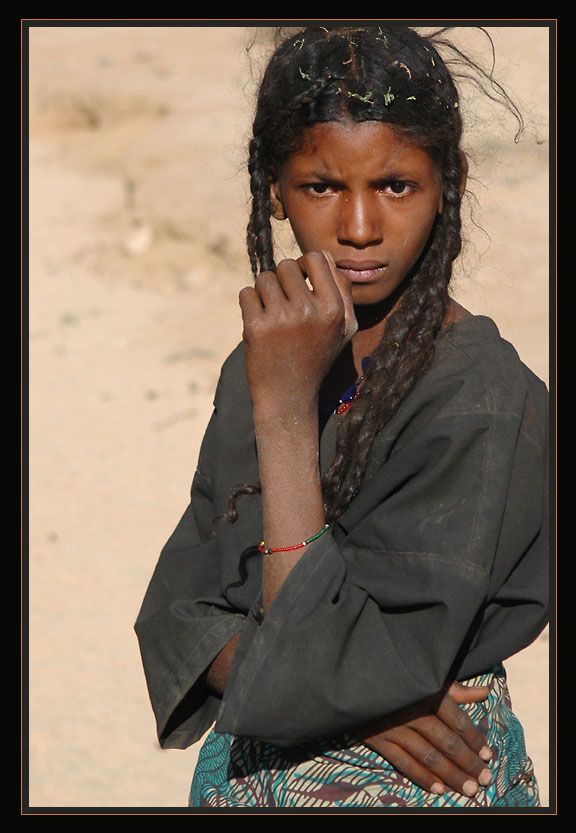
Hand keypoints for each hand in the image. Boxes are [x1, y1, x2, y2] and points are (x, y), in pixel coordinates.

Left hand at [239, 251, 356, 414]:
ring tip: (273, 316)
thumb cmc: (316, 358)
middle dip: (282, 280)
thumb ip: (342, 291)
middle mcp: (309, 311)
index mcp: (334, 309)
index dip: (304, 265)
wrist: (289, 397)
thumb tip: (323, 257)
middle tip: (284, 304)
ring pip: (264, 278)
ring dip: (265, 293)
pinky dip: (249, 304)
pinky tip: (260, 323)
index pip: (315, 258)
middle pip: (286, 265)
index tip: (299, 281)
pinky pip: (247, 293)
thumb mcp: (344, 329)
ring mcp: (281, 319)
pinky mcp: (256, 326)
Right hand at [357, 682, 492, 796]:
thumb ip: (455, 688)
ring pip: (429, 757)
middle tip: (485, 779)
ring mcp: (395, 728)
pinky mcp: (379, 740)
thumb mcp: (426, 675)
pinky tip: (440, 789)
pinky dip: (422, 778)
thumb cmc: (397, 674)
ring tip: (469, 789)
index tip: (488, 755)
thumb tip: (485, 692)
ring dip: (452, 776)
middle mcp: (413, 711)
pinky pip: (404, 763)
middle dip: (469, 763)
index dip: (475, 740)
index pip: (458, 721)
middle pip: (447, 742)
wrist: (354, 677)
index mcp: (427, 692)